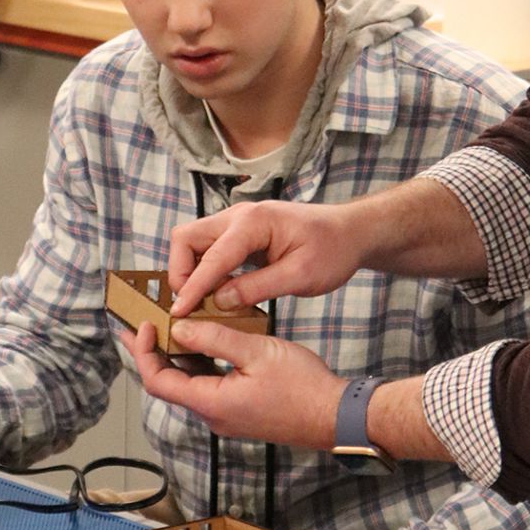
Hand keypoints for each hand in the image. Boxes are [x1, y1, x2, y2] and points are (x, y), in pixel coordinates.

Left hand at [121, 321, 347, 449]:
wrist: (334, 415)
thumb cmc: (302, 386)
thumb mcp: (256, 352)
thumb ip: (215, 338)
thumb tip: (181, 328)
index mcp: (211, 402)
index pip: (159, 380)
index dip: (144, 352)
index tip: (144, 324)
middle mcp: (213, 415)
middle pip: (170, 383)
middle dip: (154, 352)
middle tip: (143, 324)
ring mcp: (227, 415)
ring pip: (190, 383)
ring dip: (178, 356)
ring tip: (170, 326)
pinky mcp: (240, 411)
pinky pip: (209, 385)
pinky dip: (200, 362)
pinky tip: (206, 341)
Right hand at [168, 199, 361, 316]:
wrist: (350, 232)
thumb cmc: (333, 250)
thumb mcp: (301, 275)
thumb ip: (258, 287)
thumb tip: (219, 301)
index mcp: (254, 222)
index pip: (212, 257)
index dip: (192, 287)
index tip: (179, 313)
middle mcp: (239, 216)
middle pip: (187, 238)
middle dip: (181, 272)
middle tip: (191, 305)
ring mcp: (238, 222)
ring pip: (194, 241)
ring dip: (190, 271)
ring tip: (203, 303)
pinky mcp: (241, 233)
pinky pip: (209, 248)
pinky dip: (205, 269)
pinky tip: (217, 293)